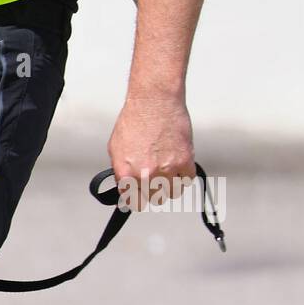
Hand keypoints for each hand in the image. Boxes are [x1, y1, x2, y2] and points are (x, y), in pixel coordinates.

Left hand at [107, 93, 195, 211]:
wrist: (154, 101)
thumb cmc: (134, 120)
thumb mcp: (116, 149)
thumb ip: (121, 171)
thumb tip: (125, 185)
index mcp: (127, 174)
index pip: (134, 202)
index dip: (136, 199)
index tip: (139, 196)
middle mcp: (146, 175)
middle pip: (154, 198)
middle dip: (153, 190)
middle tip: (154, 180)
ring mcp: (167, 169)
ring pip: (172, 192)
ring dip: (169, 185)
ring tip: (166, 173)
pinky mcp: (185, 160)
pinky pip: (187, 179)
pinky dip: (183, 175)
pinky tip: (177, 166)